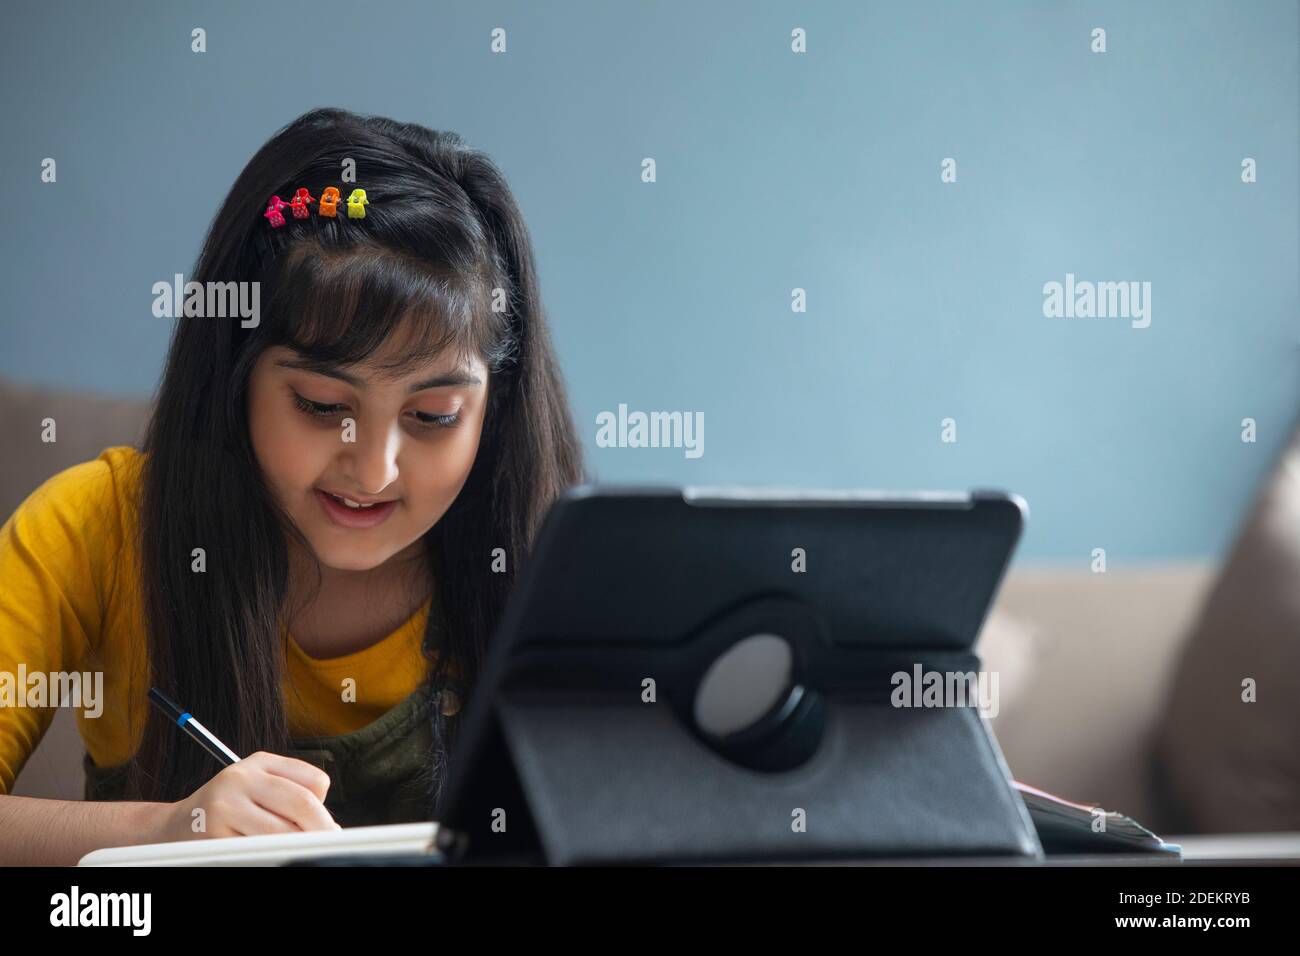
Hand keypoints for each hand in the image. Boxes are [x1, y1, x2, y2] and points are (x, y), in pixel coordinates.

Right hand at [157, 751, 340, 840]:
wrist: (175, 828)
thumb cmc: (229, 808)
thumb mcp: (257, 787)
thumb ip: (293, 794)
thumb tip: (330, 826)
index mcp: (258, 763)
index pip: (314, 781)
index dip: (325, 808)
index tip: (329, 828)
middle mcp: (240, 779)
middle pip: (302, 804)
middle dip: (321, 830)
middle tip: (328, 844)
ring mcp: (225, 808)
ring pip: (282, 833)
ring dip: (296, 847)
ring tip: (296, 851)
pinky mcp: (215, 837)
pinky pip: (257, 851)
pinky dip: (270, 856)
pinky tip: (268, 855)